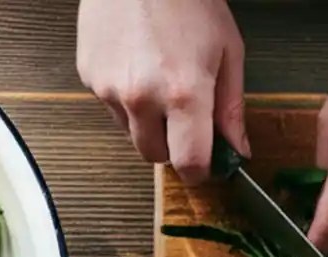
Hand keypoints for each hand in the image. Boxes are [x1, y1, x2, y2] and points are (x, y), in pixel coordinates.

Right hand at [77, 0, 247, 182]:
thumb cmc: (189, 0)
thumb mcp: (227, 50)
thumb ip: (231, 107)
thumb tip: (238, 149)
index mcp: (184, 94)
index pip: (189, 164)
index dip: (200, 170)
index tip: (206, 163)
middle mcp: (143, 99)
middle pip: (155, 156)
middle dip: (172, 145)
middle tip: (184, 115)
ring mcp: (110, 90)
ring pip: (131, 133)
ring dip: (147, 122)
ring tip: (158, 80)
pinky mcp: (89, 79)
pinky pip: (111, 107)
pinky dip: (126, 98)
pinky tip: (137, 65)